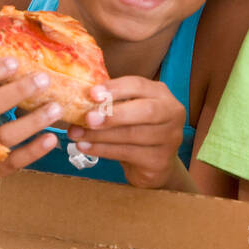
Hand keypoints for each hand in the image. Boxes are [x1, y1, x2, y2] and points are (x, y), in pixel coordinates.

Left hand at [65, 77, 186, 188]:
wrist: (153, 163)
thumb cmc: (135, 130)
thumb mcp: (127, 110)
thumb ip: (111, 102)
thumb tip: (77, 98)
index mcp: (161, 94)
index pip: (140, 86)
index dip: (116, 88)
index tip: (92, 93)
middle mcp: (172, 113)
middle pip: (146, 111)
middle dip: (114, 114)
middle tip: (88, 119)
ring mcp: (170, 138)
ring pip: (133, 135)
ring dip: (101, 135)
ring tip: (77, 135)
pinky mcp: (160, 160)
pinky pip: (128, 153)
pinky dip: (103, 150)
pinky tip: (86, 147)